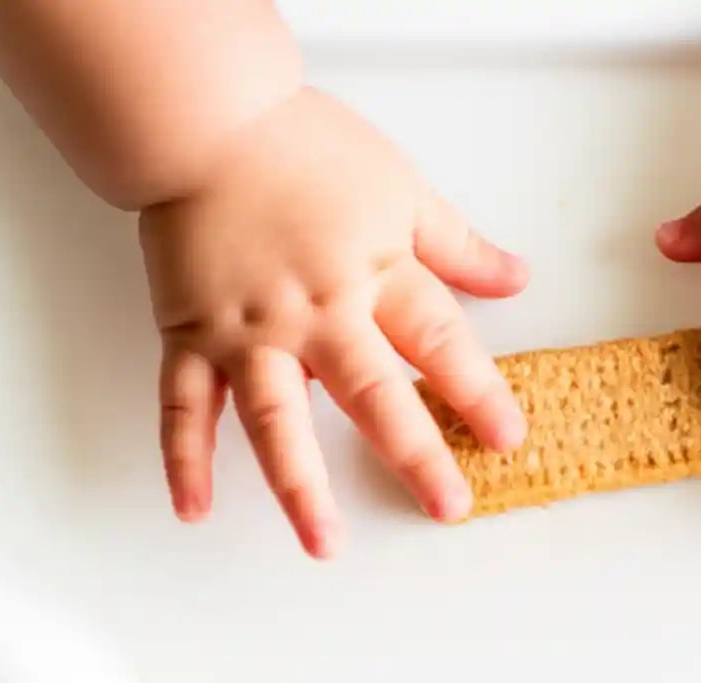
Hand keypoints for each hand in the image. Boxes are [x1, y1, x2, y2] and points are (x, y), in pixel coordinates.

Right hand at [141, 88, 528, 557]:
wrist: (206, 120)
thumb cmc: (306, 146)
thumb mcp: (403, 188)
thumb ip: (458, 245)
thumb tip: (518, 278)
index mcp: (374, 275)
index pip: (440, 344)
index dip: (478, 393)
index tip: (507, 439)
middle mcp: (315, 313)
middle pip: (373, 396)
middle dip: (415, 456)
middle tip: (446, 508)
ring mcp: (248, 332)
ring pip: (275, 421)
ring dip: (299, 487)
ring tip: (324, 545)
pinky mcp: (189, 335)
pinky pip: (183, 407)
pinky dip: (184, 459)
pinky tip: (195, 508)